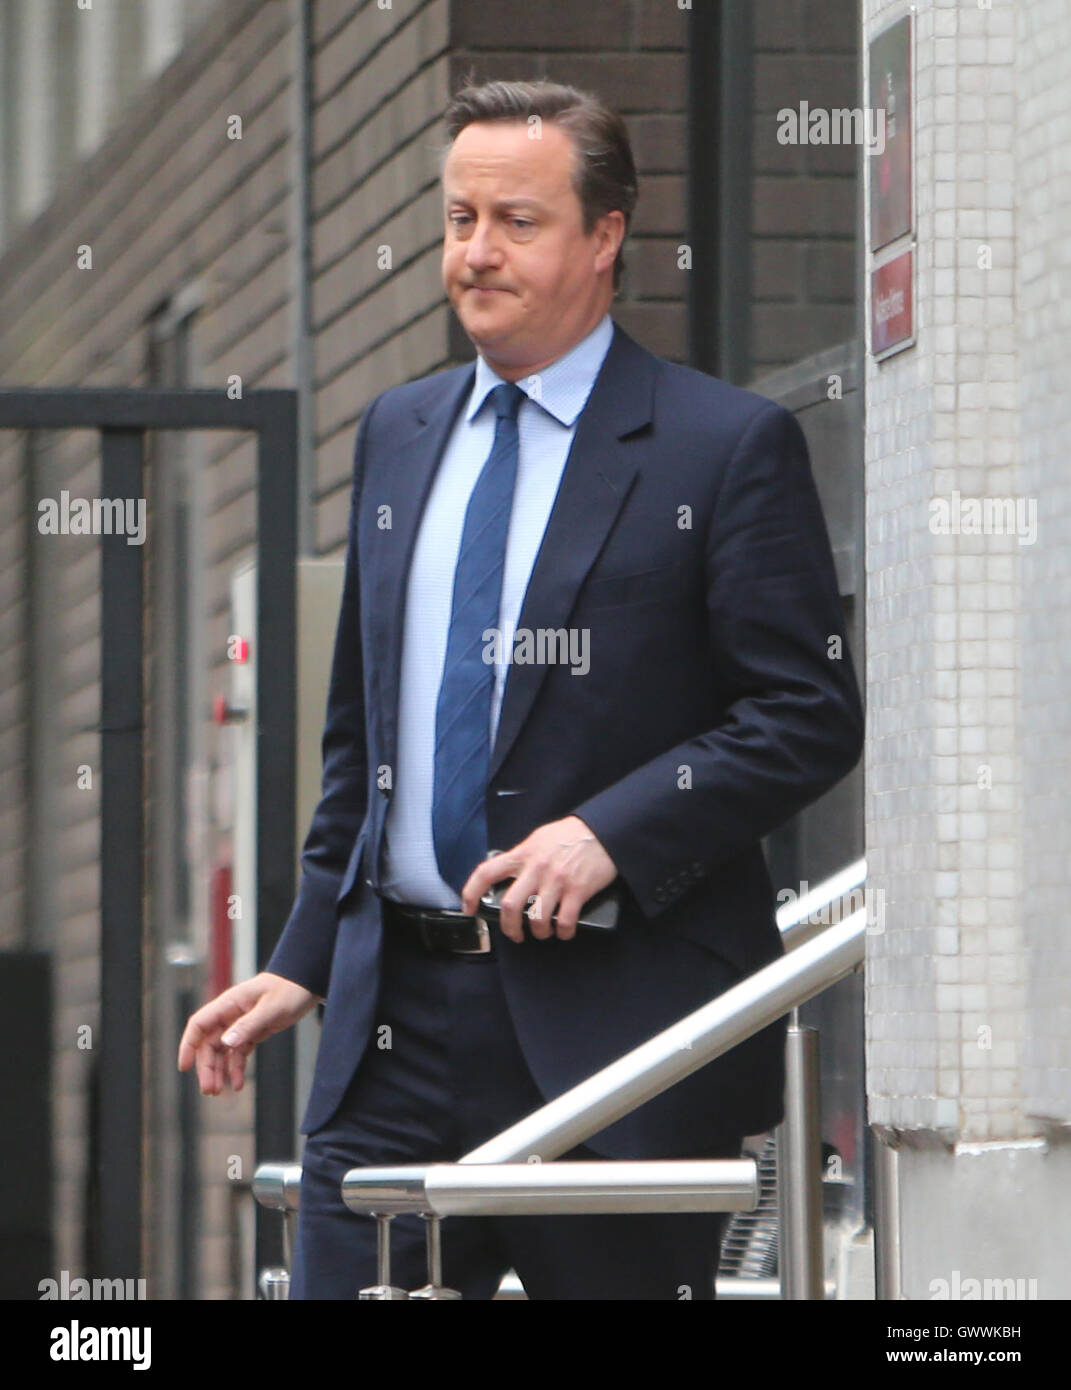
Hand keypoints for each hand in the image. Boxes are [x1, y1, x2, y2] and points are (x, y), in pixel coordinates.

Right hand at [177, 972, 320, 1094]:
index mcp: (230, 1003)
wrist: (307, 983)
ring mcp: (240, 1024)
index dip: (189, 1045)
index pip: (200, 1024)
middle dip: (206, 1067)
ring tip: (219, 1092)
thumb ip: (249, 1024)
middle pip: (209, 1043)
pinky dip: (236, 1068)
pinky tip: (238, 1084)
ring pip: (222, 1051)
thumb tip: (226, 1042)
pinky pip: (238, 1053)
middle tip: (209, 1090)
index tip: (184, 1067)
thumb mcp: (271, 1007)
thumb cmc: (290, 989)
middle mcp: (230, 1014)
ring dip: (219, 1071)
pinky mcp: (252, 1032)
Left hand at [460, 815, 616, 941]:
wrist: (603, 830)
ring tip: (542, 932)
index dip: (471, 892)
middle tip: (514, 934)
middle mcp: (536, 868)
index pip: (486, 872)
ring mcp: (557, 880)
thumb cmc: (570, 835)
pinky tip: (564, 931)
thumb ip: (523, 857)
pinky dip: (564, 932)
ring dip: (539, 932)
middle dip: (509, 927)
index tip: (469, 907)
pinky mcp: (578, 891)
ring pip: (537, 918)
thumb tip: (509, 875)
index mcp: (523, 854)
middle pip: (510, 905)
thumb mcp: (538, 839)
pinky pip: (566, 921)